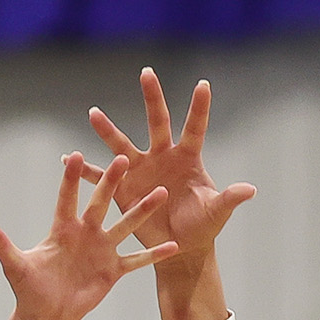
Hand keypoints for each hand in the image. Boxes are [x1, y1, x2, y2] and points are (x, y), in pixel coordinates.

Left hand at [0, 152, 177, 319]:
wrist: (46, 316)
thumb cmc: (29, 291)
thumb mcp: (16, 266)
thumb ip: (2, 245)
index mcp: (62, 229)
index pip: (67, 198)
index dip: (71, 179)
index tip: (77, 155)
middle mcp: (85, 234)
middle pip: (101, 203)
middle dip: (111, 182)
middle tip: (123, 159)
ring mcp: (102, 250)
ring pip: (126, 226)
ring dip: (142, 211)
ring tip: (160, 192)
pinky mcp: (113, 270)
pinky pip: (137, 260)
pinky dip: (154, 254)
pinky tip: (174, 244)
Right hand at [84, 68, 255, 263]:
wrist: (181, 247)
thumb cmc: (203, 227)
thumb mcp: (216, 213)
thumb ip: (229, 199)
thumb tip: (249, 190)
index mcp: (187, 159)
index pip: (194, 128)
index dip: (199, 108)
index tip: (203, 84)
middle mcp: (162, 157)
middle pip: (157, 122)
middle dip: (152, 97)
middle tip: (146, 72)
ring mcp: (141, 171)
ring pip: (122, 146)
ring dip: (108, 131)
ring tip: (93, 114)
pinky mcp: (123, 189)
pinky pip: (102, 177)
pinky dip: (85, 172)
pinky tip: (69, 160)